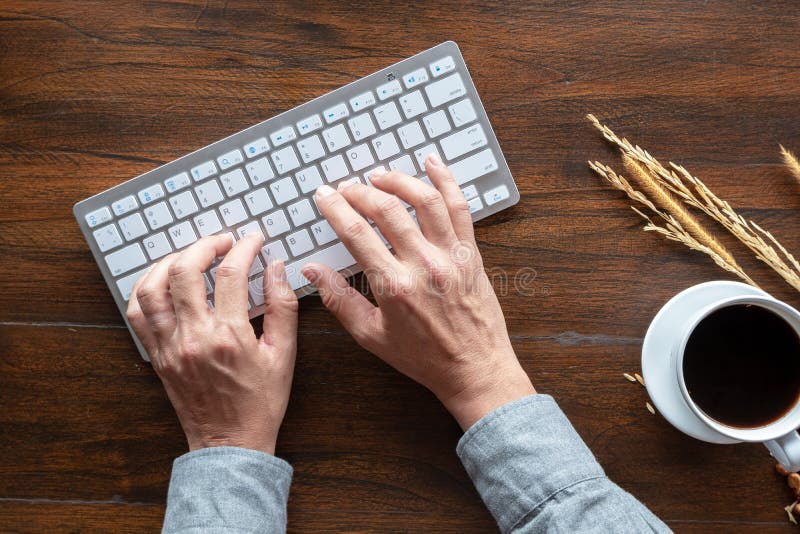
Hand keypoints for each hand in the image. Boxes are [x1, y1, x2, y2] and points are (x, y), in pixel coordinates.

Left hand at [126, 233, 297, 453]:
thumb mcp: (284, 355)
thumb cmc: (260, 402)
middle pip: (186, 271)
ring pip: (152, 287)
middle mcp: (194, 337)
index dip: (244, 248)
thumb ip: (283, 307)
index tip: (253, 240)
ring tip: (191, 256)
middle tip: (222, 241)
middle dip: (205, 245)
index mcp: (230, 336)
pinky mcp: (157, 355)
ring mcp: (170, 346)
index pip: (231, 274)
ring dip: (171, 261)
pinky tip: (164, 280)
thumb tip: (277, 269)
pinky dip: (146, 288)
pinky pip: (137, 312)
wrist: (230, 443)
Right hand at [303, 155, 533, 429]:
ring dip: (398, 180)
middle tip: (346, 187)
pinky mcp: (471, 253)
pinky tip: (431, 163)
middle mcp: (424, 265)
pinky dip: (446, 181)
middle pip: (387, 210)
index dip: (336, 208)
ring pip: (425, 201)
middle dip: (361, 192)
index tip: (324, 195)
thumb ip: (339, 299)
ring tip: (379, 175)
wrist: (475, 369)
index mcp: (394, 286)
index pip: (357, 234)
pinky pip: (460, 208)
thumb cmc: (423, 357)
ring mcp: (451, 256)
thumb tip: (311, 270)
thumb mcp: (371, 336)